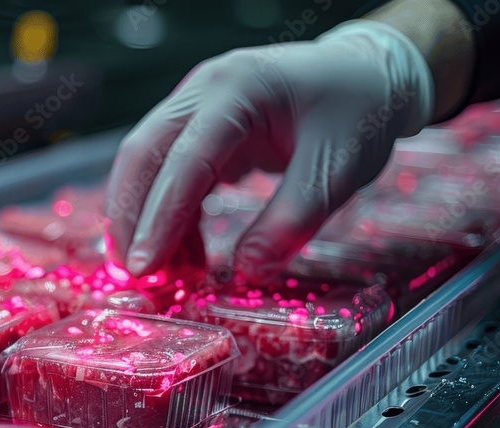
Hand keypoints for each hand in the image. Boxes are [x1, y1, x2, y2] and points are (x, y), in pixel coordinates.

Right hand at [104, 20, 434, 282]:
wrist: (368, 77)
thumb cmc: (358, 114)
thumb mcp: (337, 172)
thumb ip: (292, 220)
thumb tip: (247, 271)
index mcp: (239, 90)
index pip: (185, 159)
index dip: (160, 217)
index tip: (145, 267)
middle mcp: (205, 90)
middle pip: (143, 155)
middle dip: (131, 219)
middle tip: (136, 277)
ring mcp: (197, 105)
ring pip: (147, 165)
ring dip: (145, 221)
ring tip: (168, 276)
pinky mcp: (200, 128)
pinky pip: (169, 173)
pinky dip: (169, 216)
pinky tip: (186, 256)